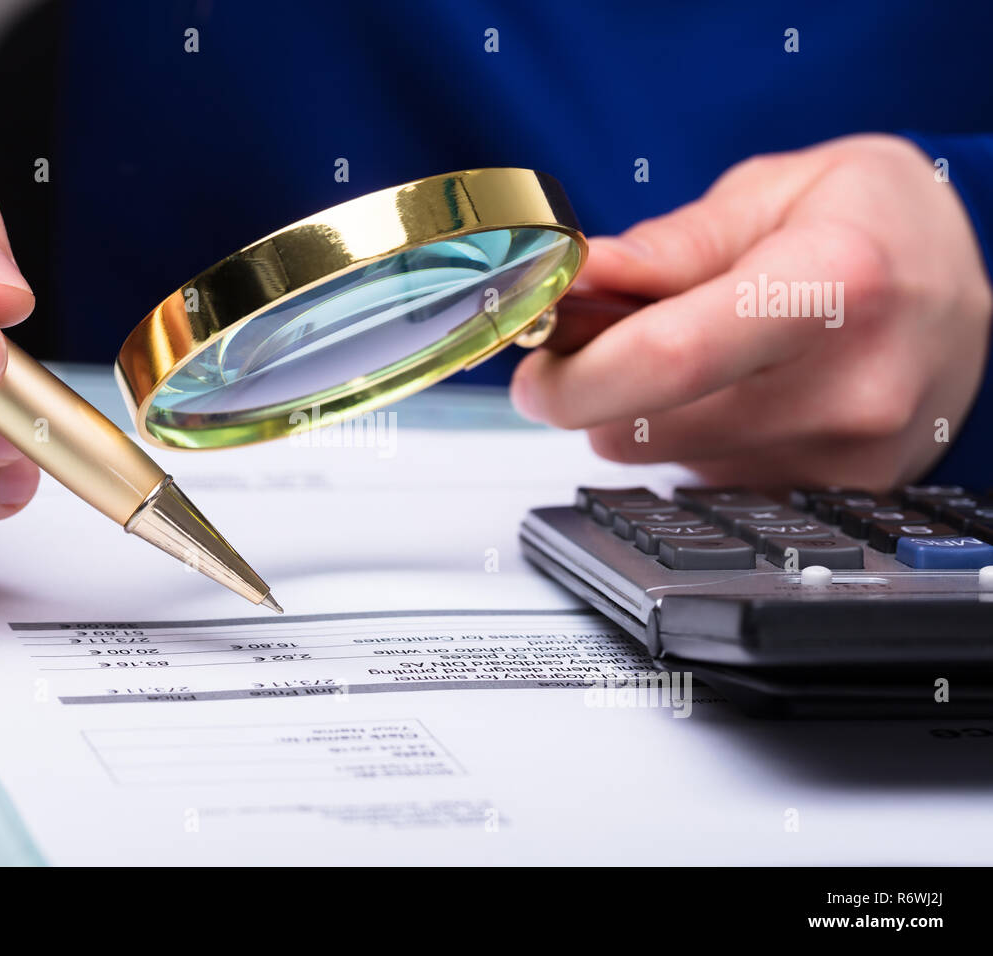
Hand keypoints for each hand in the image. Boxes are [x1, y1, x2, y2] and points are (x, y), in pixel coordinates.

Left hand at [511, 134, 992, 488]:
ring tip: (701, 355)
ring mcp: (846, 458)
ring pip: (664, 463)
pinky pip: (707, 482)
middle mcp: (848, 388)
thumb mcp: (774, 193)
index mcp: (834, 284)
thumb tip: (575, 278)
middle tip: (600, 338)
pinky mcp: (835, 496)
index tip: (532, 373)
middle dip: (591, 389)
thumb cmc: (879, 225)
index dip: (575, 374)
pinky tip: (740, 394)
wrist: (973, 285)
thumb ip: (666, 246)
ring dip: (645, 415)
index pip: (668, 358)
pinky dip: (696, 441)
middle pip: (645, 428)